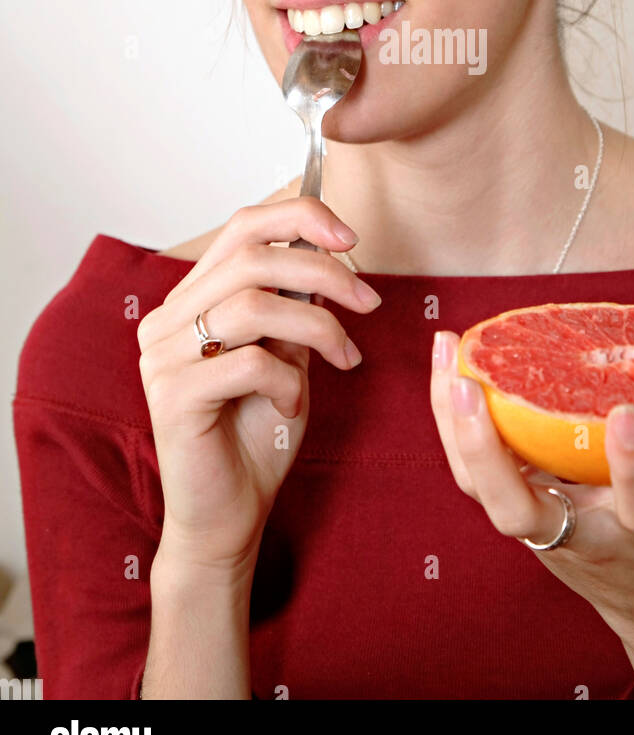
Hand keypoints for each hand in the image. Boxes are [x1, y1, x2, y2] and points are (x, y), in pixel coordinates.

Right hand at [138, 196, 379, 572]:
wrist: (228, 515)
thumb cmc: (259, 433)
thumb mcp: (288, 355)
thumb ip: (295, 307)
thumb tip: (331, 254)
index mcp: (192, 298)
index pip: (242, 228)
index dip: (299, 219)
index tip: (350, 238)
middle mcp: (167, 320)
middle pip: (251, 258)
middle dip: (324, 273)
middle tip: (370, 301)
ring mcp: (163, 357)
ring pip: (252, 305)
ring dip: (317, 328)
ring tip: (345, 358)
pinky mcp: (171, 396)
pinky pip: (247, 363)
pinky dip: (288, 380)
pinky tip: (294, 406)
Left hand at [430, 308, 633, 635]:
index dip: (633, 465)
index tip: (626, 414)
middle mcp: (586, 533)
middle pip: (519, 511)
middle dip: (487, 452)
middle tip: (471, 387)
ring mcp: (545, 528)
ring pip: (482, 490)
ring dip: (454, 424)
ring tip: (448, 350)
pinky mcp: (521, 514)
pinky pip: (475, 473)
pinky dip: (454, 422)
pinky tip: (449, 364)